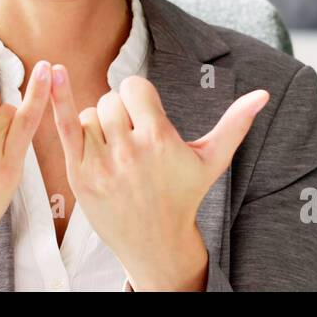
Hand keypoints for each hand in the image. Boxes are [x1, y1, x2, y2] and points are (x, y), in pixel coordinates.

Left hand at [48, 66, 269, 290]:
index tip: (144, 115)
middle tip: (130, 140)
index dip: (137, 97)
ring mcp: (102, 164)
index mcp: (160, 140)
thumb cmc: (184, 195)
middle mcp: (130, 151)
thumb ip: (235, 124)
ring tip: (114, 150)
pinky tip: (52, 74)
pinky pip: (64, 128)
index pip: (134, 88)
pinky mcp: (80, 177)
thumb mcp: (212, 161)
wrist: (155, 242)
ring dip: (98, 125)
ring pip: (89, 114)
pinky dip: (57, 101)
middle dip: (119, 112)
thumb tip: (264, 94)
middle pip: (110, 100)